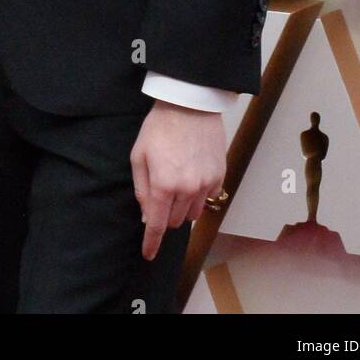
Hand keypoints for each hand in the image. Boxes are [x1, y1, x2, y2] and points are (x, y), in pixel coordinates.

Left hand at [130, 100, 227, 260]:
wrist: (189, 105)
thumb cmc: (159, 127)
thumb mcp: (139, 155)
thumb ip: (142, 190)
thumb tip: (147, 217)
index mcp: (164, 184)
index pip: (157, 225)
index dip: (151, 242)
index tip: (148, 254)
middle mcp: (187, 189)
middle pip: (175, 221)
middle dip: (165, 215)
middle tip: (160, 193)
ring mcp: (206, 183)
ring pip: (192, 213)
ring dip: (182, 206)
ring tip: (176, 181)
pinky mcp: (219, 176)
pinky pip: (208, 198)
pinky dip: (198, 194)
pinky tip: (192, 174)